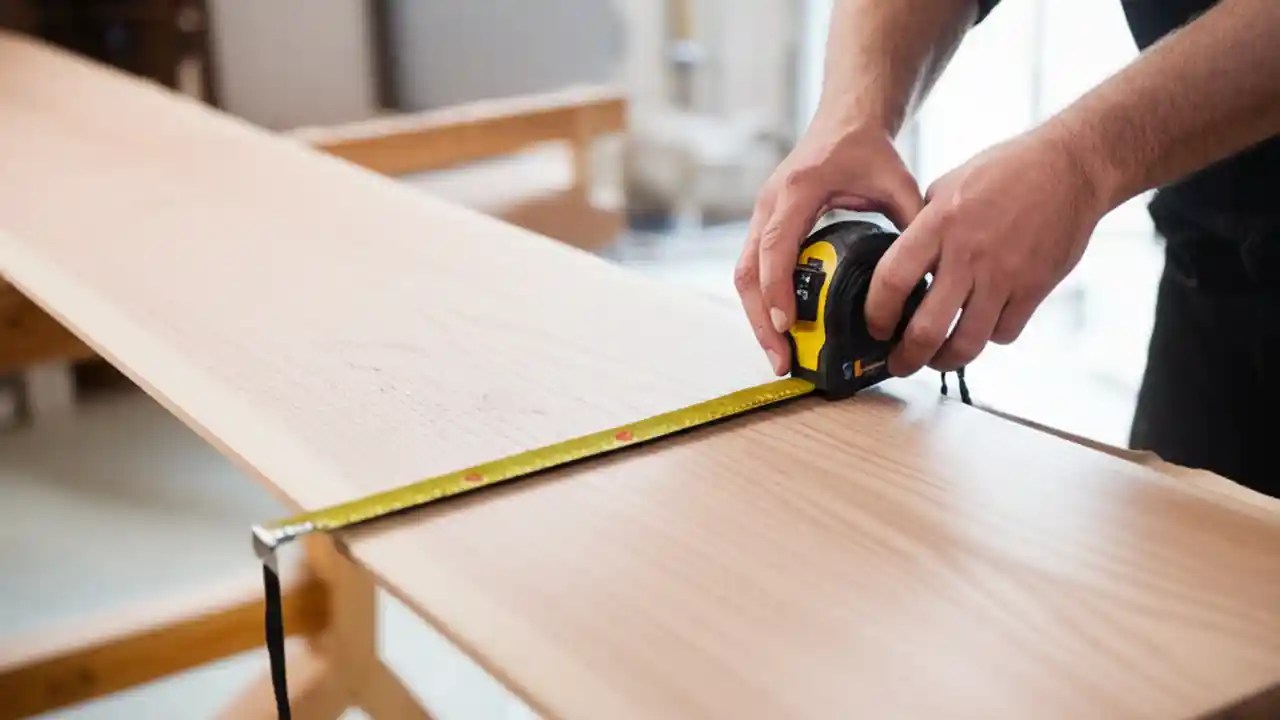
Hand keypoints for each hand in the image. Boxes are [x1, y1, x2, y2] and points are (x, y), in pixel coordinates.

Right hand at [734, 120, 923, 374]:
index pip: (776, 247)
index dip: (778, 289)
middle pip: (747, 271)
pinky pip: (752, 271)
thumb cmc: (866, 148)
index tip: (788, 324)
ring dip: (757, 318)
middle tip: (781, 360)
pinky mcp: (764, 226)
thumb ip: (912, 223)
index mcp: (797, 190)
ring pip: (743, 276)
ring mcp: (761, 215)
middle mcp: (769, 204)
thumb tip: (930, 274)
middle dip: (761, 320)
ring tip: (779, 356)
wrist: (845, 119)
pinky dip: (763, 303)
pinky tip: (781, 332)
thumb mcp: (896, 182)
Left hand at [864, 127, 1109, 376]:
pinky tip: (982, 327)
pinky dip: (989, 337)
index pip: (892, 281)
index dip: (877, 314)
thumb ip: (922, 224)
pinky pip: (1004, 332)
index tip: (875, 327)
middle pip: (927, 329)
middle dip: (906, 358)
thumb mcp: (948, 185)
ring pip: (967, 343)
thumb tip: (904, 258)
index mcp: (939, 224)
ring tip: (936, 359)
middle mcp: (968, 254)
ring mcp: (1004, 275)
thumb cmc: (1007, 171)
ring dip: (945, 360)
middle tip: (899, 364)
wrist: (1070, 167)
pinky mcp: (1034, 288)